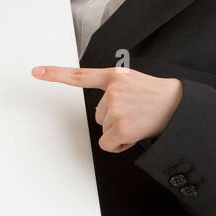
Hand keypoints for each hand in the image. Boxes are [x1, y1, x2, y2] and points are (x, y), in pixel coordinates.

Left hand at [31, 65, 182, 152]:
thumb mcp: (132, 81)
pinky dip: (119, 144)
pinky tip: (135, 134)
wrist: (179, 106)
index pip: (79, 75)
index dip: (55, 74)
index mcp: (114, 76)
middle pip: (98, 114)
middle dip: (114, 118)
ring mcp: (116, 109)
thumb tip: (102, 110)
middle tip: (136, 112)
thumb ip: (113, 88)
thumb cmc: (156, 96)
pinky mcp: (121, 127)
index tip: (35, 72)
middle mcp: (112, 91)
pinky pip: (108, 143)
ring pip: (104, 128)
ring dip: (120, 129)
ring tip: (139, 120)